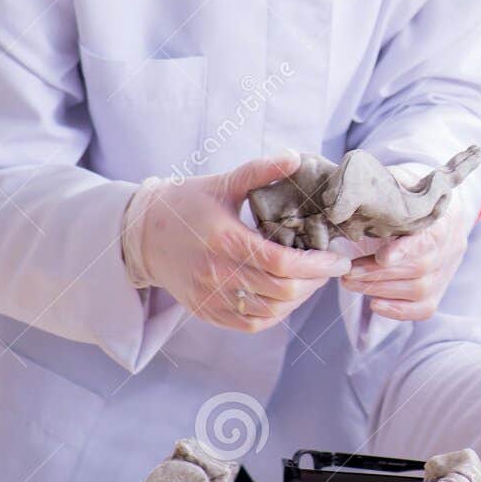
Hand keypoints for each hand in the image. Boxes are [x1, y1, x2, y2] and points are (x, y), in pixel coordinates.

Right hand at [125, 151, 350, 331]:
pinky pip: (250, 324)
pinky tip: (288, 296)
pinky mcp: (206, 311)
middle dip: (316, 281)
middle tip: (331, 266)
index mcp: (225, 240)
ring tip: (313, 279)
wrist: (142, 234)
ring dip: (299, 299)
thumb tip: (295, 157)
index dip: (317, 264)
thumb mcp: (224, 183)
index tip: (338, 257)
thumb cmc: (187, 204)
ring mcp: (210, 297)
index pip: (282, 264)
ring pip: (269, 312)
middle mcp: (217, 274)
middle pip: (281, 291)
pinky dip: (276, 314)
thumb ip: (260, 171)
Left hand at [339, 164, 471, 319]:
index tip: (382, 257)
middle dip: (379, 273)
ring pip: (420, 290)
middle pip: (421, 268)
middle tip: (347, 273)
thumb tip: (352, 194)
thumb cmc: (410, 190)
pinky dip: (399, 311)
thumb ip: (383, 188)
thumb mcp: (399, 180)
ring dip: (381, 289)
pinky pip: (425, 308)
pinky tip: (374, 304)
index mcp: (445, 216)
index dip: (407, 250)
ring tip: (351, 282)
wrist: (435, 203)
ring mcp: (448, 269)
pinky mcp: (440, 287)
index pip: (432, 237)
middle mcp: (452, 245)